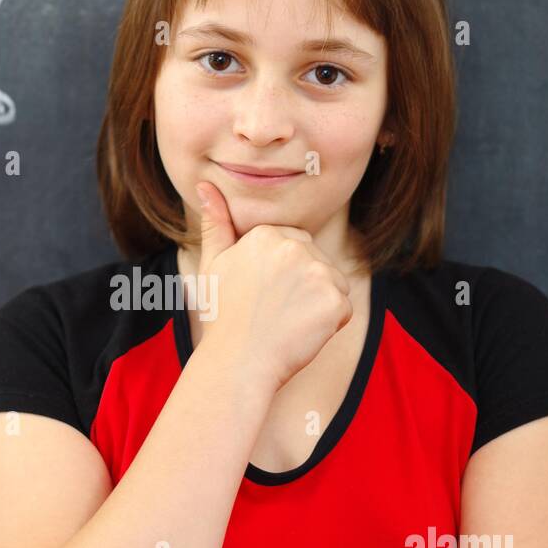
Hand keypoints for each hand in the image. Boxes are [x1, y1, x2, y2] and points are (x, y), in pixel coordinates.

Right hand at [192, 180, 353, 392]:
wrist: (236, 364)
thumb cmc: (222, 317)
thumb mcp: (213, 265)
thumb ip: (215, 222)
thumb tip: (205, 183)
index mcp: (267, 234)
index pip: (293, 246)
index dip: (280, 275)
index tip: (261, 296)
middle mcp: (295, 246)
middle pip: (315, 262)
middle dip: (302, 285)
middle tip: (272, 312)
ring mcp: (318, 273)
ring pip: (332, 283)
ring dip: (317, 303)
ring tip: (286, 322)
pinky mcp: (336, 302)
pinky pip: (343, 309)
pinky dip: (329, 325)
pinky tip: (301, 333)